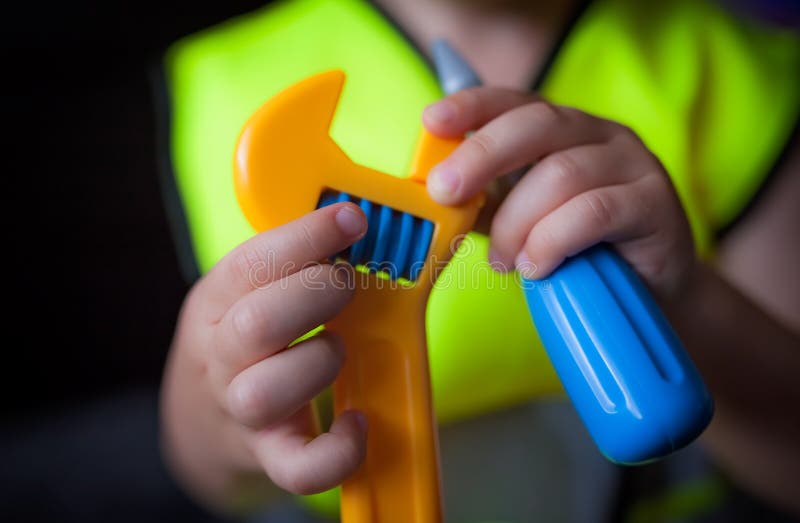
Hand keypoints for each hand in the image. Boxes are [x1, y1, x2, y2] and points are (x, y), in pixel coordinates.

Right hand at [161, 203, 368, 507]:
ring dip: (319, 361)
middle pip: (254, 325)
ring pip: (266, 392)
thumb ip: (291, 261)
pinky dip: (337, 448)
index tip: (352, 219)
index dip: (306, 237)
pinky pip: (299, 466)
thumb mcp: (248, 292)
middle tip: (345, 282)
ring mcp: (241, 410)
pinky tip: (358, 421)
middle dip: (315, 294)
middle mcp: (221, 357)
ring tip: (337, 347)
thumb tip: (357, 218)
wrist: (201, 425)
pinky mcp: (269, 454)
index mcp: (216, 303)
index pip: (252, 262)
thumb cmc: (244, 344)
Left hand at [422, 87, 694, 299]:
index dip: (473, 105)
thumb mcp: (521, 218)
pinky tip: (537, 266)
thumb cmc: (577, 250)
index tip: (432, 120)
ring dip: (517, 223)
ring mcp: (633, 164)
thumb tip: (432, 193)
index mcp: (566, 129)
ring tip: (503, 261)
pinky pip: (593, 211)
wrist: (647, 293)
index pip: (517, 101)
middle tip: (443, 192)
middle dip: (481, 155)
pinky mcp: (655, 202)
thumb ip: (485, 200)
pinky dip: (552, 241)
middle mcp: (602, 134)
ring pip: (561, 174)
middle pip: (537, 125)